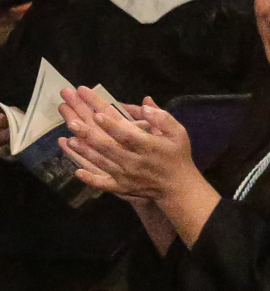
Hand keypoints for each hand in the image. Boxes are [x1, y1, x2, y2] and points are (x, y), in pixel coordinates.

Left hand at [57, 90, 190, 199]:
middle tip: (72, 122)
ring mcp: (127, 176)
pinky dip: (90, 179)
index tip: (97, 113)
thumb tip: (145, 103)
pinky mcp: (122, 187)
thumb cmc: (177, 155)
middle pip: (108, 147)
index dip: (111, 124)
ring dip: (85, 152)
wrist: (178, 187)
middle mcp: (135, 161)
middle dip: (89, 134)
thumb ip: (162, 118)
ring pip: (102, 163)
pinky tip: (77, 171)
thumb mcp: (178, 133)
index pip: (126, 134)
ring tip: (69, 140)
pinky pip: (104, 184)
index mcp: (148, 146)